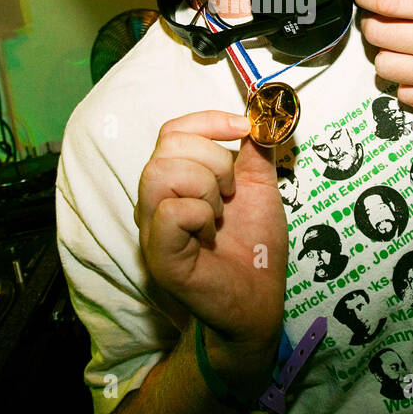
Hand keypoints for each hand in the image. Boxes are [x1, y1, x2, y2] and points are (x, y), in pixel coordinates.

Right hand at [135, 111, 286, 350]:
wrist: (260, 299)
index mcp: (176, 179)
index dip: (209, 121)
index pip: (174, 130)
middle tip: (231, 193)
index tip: (244, 129)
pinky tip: (210, 234)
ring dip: (206, 187)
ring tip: (219, 215)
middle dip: (213, 160)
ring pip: (161, 173)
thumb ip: (256, 151)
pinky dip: (199, 214)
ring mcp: (152, 228)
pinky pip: (169, 212)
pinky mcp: (159, 256)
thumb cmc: (254, 246)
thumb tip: (260, 114)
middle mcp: (155, 200)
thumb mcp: (260, 188)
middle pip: (168, 146)